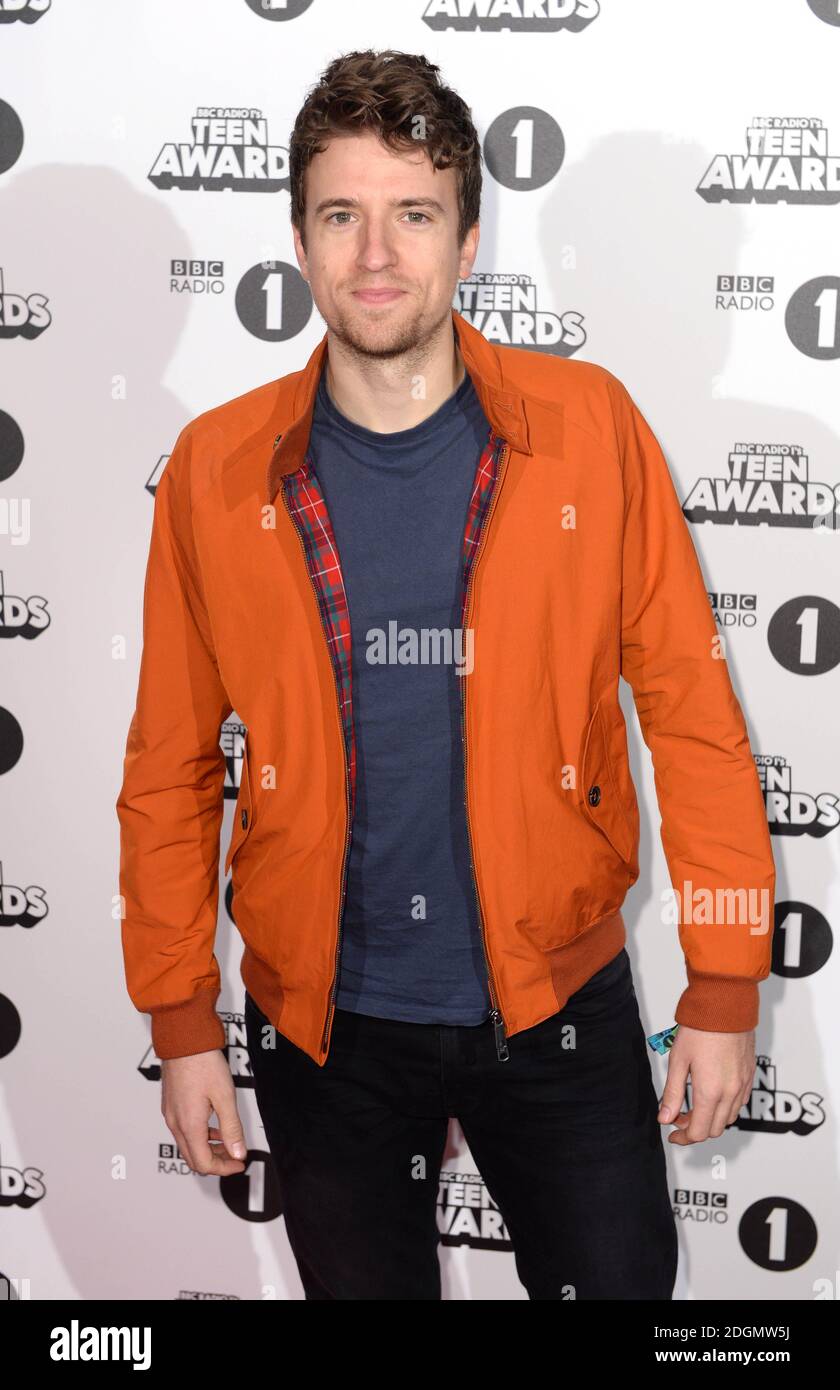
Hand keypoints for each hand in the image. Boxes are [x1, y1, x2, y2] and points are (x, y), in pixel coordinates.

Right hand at [160, 1048, 247, 1174]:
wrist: (183, 1040)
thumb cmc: (204, 1063)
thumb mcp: (225, 1097)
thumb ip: (232, 1128)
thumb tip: (238, 1154)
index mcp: (189, 1125)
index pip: (204, 1163)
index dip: (224, 1168)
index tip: (240, 1162)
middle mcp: (176, 1124)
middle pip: (193, 1158)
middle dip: (216, 1162)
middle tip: (235, 1156)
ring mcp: (171, 1115)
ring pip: (187, 1145)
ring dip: (208, 1149)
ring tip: (228, 1142)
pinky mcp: (170, 1105)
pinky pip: (183, 1131)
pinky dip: (199, 1136)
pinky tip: (214, 1126)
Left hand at [657, 1025, 754, 1144]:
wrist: (726, 1006)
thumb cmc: (701, 1028)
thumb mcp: (678, 1060)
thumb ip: (672, 1093)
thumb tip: (665, 1117)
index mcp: (710, 1092)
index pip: (698, 1132)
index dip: (683, 1137)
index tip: (673, 1134)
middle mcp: (730, 1093)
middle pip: (714, 1129)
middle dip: (695, 1130)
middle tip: (678, 1117)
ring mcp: (743, 1085)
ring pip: (728, 1118)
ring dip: (710, 1119)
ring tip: (693, 1106)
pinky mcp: (750, 1076)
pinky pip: (740, 1104)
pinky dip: (725, 1108)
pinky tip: (712, 1096)